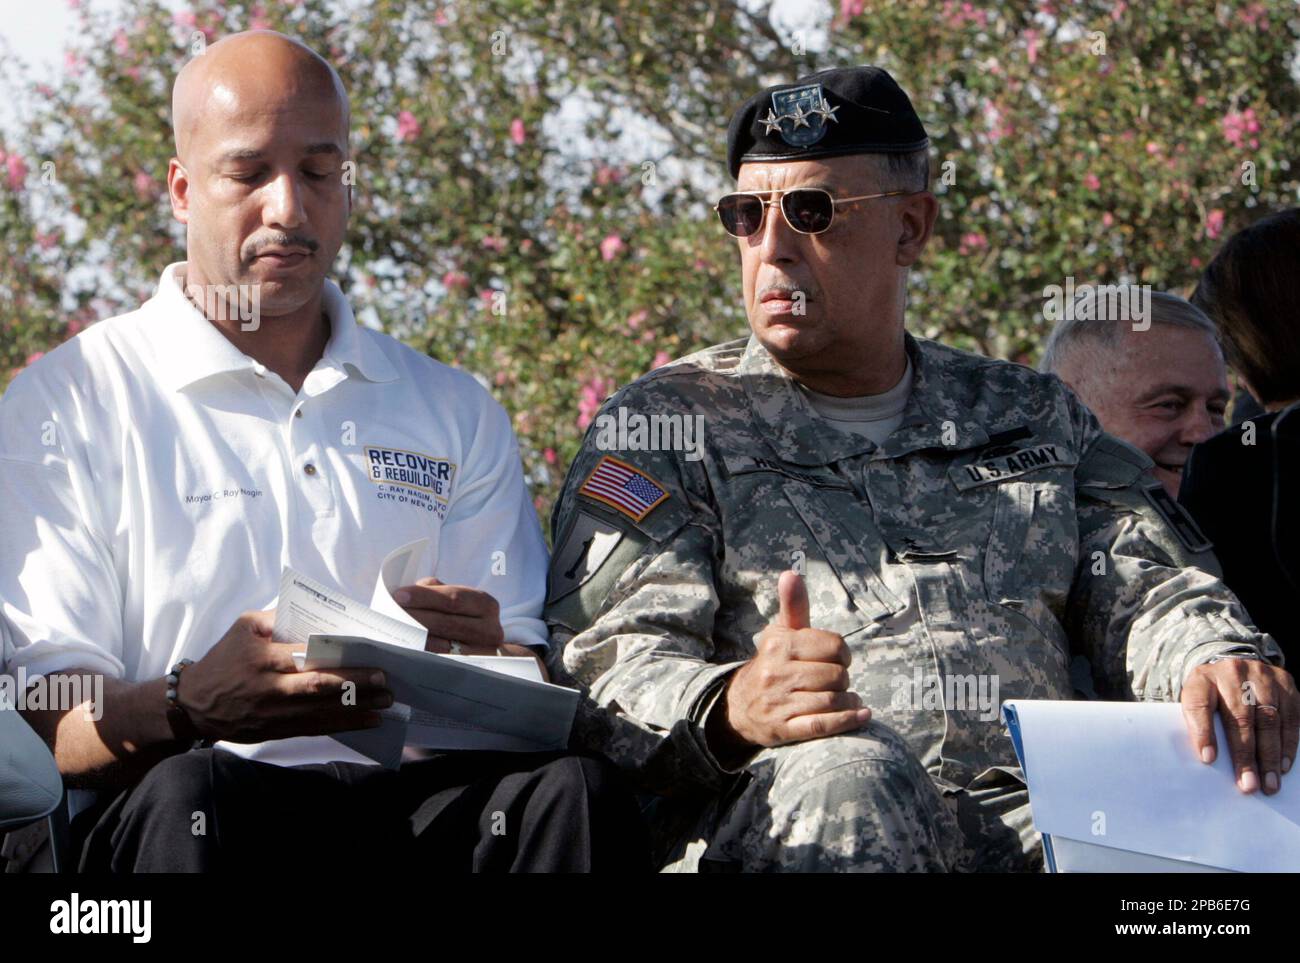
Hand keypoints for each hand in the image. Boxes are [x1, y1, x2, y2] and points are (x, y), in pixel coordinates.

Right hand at [179, 611, 392, 742]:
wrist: (193, 704)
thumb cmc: (224, 657)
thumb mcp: (244, 626)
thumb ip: (278, 616)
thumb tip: (316, 610)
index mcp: (262, 657)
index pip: (305, 655)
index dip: (336, 656)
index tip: (367, 651)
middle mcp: (269, 687)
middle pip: (317, 686)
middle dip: (354, 684)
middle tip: (385, 680)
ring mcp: (274, 713)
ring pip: (321, 711)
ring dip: (357, 708)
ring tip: (387, 702)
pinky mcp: (277, 731)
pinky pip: (315, 729)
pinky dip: (344, 725)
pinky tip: (368, 721)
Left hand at [395, 578, 503, 653]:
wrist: (483, 646)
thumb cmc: (461, 616)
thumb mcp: (455, 597)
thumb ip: (434, 590)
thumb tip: (407, 594)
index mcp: (486, 605)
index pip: (453, 599)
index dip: (425, 597)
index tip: (399, 596)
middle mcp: (490, 630)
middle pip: (447, 623)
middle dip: (416, 617)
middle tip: (391, 613)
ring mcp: (482, 654)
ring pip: (442, 646)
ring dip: (415, 637)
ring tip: (394, 629)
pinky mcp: (469, 671)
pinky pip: (440, 663)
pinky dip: (420, 655)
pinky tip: (404, 648)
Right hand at [710, 571, 870, 755]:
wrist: (739, 705)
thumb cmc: (773, 664)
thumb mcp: (780, 633)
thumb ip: (792, 605)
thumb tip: (792, 573)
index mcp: (780, 644)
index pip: (834, 646)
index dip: (843, 654)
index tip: (838, 659)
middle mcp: (777, 672)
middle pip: (836, 675)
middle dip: (843, 679)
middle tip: (836, 681)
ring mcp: (780, 702)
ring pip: (832, 700)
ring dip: (848, 701)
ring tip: (848, 699)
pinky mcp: (785, 728)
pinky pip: (822, 725)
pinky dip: (846, 721)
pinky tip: (861, 715)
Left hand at [1181, 656, 1299, 794]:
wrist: (1236, 669)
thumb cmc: (1213, 696)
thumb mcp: (1197, 703)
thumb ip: (1199, 725)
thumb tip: (1211, 763)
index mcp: (1201, 679)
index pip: (1199, 705)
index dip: (1203, 732)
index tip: (1207, 760)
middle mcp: (1232, 672)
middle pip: (1239, 717)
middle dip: (1245, 756)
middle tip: (1248, 785)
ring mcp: (1261, 675)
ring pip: (1269, 719)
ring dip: (1270, 756)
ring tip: (1270, 784)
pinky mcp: (1285, 682)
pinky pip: (1291, 717)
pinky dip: (1288, 745)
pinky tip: (1284, 766)